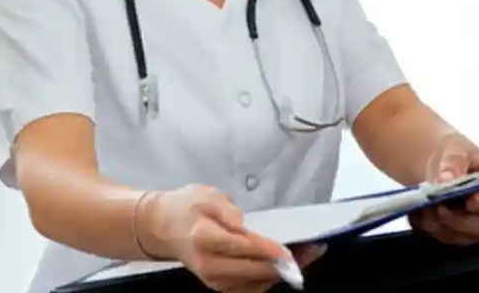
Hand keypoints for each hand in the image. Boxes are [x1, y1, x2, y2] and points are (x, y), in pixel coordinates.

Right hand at [141, 184, 325, 291]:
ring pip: (257, 282)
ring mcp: (215, 281)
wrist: (165, 229)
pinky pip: (253, 287)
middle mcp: (210, 266)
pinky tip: (288, 265)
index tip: (291, 249)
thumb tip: (243, 224)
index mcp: (204, 239)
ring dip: (283, 272)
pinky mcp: (222, 287)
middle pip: (254, 269)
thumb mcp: (206, 195)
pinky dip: (272, 277)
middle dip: (285, 262)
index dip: (268, 250)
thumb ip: (226, 209)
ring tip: (308, 255)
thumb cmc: (188, 207)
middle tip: (313, 249)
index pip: (241, 247)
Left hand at [409, 134, 478, 245]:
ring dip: (437, 221)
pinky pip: (443, 237)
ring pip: (460, 235)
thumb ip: (453, 164)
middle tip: (434, 202)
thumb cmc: (456, 156)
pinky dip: (428, 225)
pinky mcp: (459, 236)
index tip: (468, 200)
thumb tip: (446, 180)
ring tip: (421, 202)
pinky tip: (419, 210)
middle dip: (455, 217)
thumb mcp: (454, 151)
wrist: (440, 167)